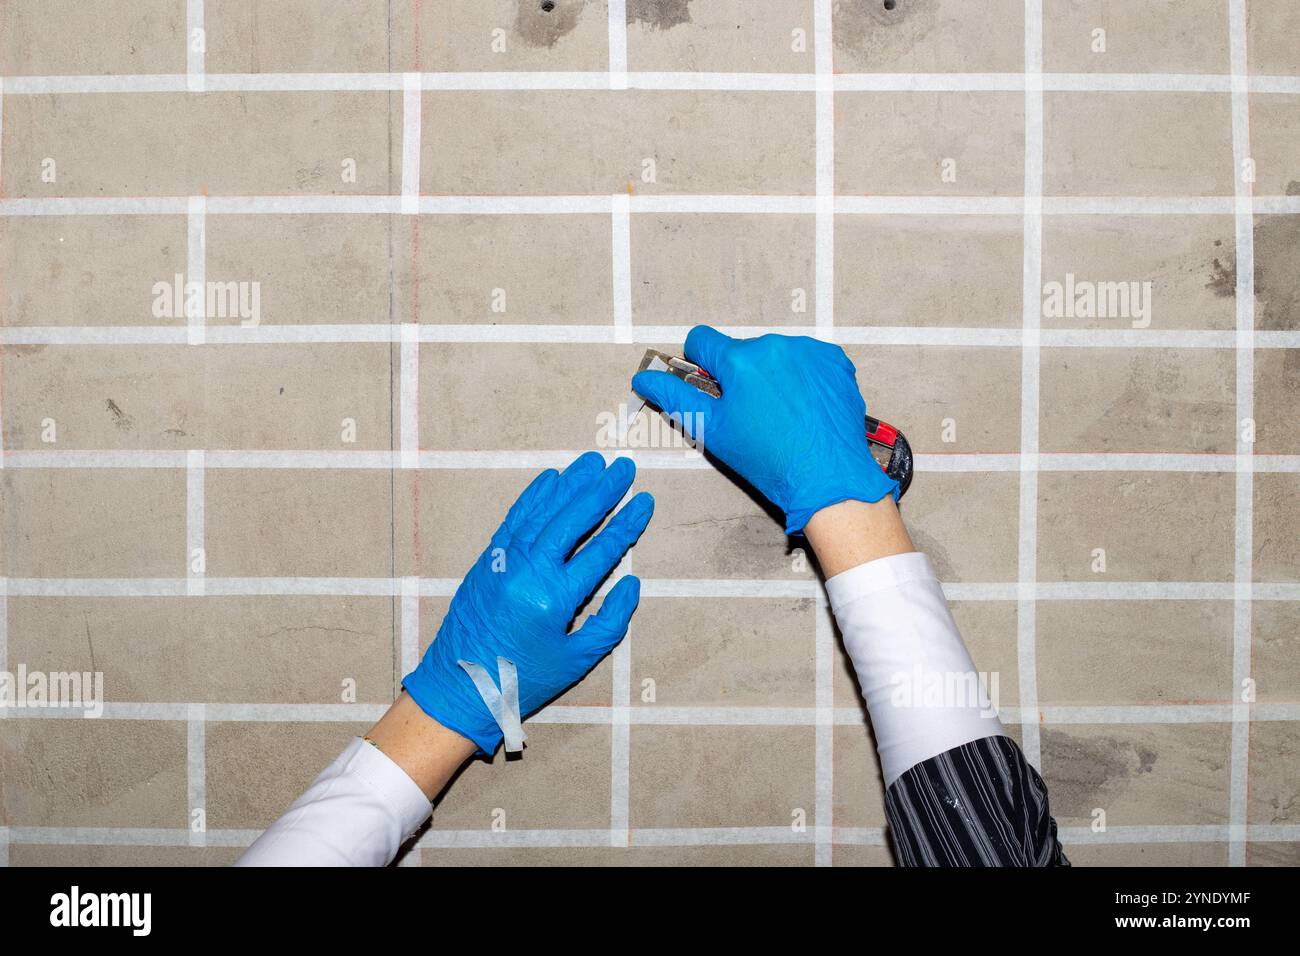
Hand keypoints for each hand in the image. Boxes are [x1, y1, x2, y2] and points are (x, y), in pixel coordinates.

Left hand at [403, 452, 652, 754]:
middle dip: (602, 490)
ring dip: (571, 483)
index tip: (643, 500)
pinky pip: (516, 518)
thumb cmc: (524, 679)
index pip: (601, 550)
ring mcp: (506, 561)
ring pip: (544, 511)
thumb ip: (611, 621)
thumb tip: (631, 582)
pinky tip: (552, 477)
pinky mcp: (488, 559)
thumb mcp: (578, 660)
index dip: (626, 523)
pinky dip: (535, 495)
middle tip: (624, 466)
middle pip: (574, 519)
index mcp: (555, 598)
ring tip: (594, 462)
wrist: (461, 686)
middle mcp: (530, 571)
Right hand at [632, 326, 897, 533]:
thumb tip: (643, 377)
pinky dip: (803, 378)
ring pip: (775, 355)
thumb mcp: (712, 430)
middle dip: (740, 375)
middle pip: (742, 351)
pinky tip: (805, 408)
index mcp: (741, 359)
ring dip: (772, 375)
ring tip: (782, 414)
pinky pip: (808, 360)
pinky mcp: (835, 362)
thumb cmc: (767, 459)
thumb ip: (675, 398)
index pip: (701, 340)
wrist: (829, 478)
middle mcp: (776, 345)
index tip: (710, 386)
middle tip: (752, 414)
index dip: (698, 363)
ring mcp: (810, 351)